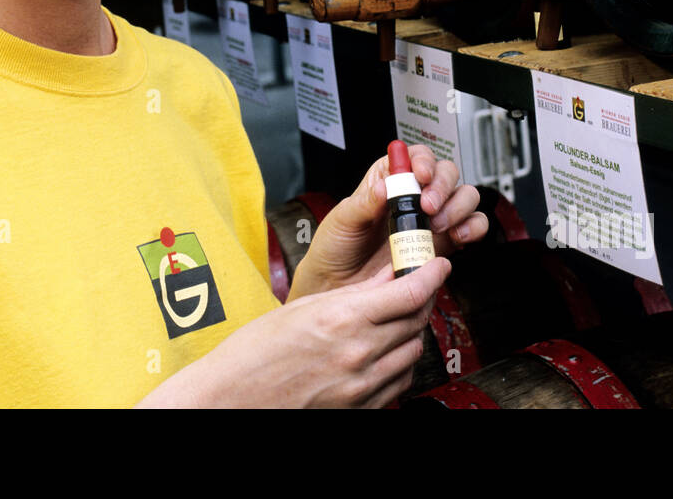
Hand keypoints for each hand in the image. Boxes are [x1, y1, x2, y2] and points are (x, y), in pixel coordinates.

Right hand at [137, 258, 450, 407]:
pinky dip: (400, 364)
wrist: (233, 397)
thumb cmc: (254, 353)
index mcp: (343, 319)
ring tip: (398, 319)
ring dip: (412, 331)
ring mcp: (362, 385)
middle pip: (417, 320)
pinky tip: (386, 352)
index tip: (438, 265)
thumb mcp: (304, 307)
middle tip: (420, 286)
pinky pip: (399, 382)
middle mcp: (359, 353)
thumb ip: (352, 295)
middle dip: (424, 299)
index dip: (432, 275)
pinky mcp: (361, 407)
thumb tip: (386, 279)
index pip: (409, 293)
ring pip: (412, 351)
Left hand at [288, 144, 488, 299]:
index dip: (424, 160)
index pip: (416, 156)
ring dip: (458, 206)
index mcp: (388, 181)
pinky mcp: (444, 244)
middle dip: (442, 186)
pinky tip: (456, 236)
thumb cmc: (336, 250)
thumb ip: (364, 203)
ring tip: (437, 225)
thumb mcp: (342, 221)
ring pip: (465, 196)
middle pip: (446, 172)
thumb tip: (385, 185)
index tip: (421, 175)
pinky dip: (472, 227)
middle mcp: (414, 197)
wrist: (340, 288)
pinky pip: (472, 227)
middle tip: (428, 206)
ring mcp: (432, 220)